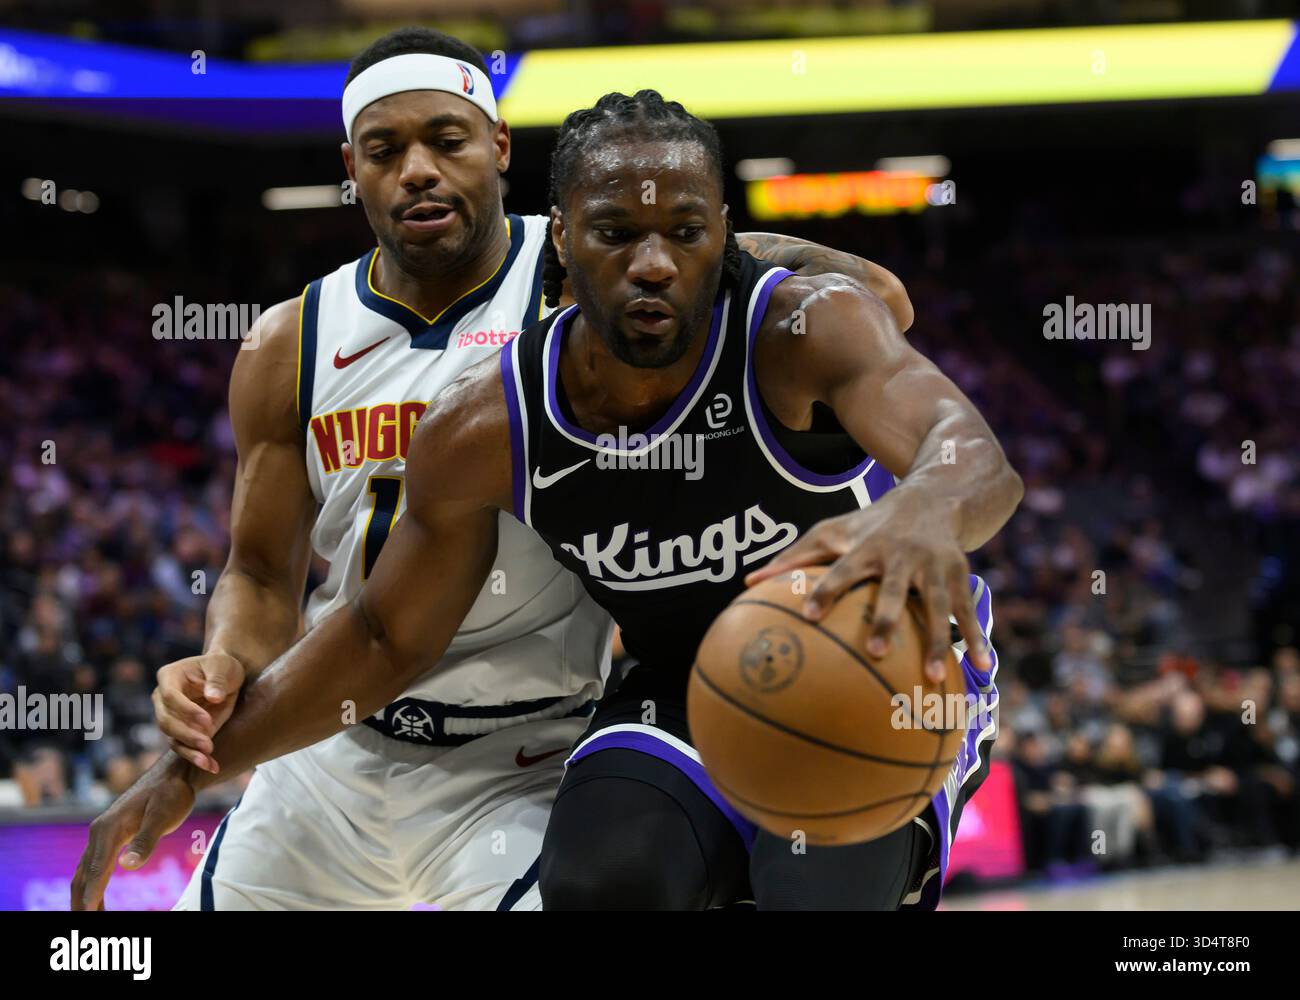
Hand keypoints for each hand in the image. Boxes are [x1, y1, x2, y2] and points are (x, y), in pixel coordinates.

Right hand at [70, 754, 196, 910]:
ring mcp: (102, 835)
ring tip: (88, 918)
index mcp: (108, 829)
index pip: (96, 868)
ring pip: (86, 872)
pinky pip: (95, 866)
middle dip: (80, 901)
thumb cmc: (171, 795)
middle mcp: (99, 832)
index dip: (91, 893)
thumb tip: (127, 865)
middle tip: (82, 923)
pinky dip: (93, 885)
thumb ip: (145, 841)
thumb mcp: (162, 817)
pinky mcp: (110, 838)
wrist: (173, 776)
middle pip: (83, 874)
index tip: (87, 914)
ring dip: (84, 896)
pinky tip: (97, 900)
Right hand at [152, 651, 245, 773]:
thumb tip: (213, 698)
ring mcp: (169, 717)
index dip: (186, 710)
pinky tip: (212, 766)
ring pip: (172, 738)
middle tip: (207, 745)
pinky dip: (196, 758)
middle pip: (166, 721)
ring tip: (207, 761)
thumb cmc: (222, 666)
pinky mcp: (181, 731)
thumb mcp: (223, 667)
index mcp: (169, 677)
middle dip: (186, 735)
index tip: (207, 720)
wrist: (225, 677)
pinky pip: (183, 747)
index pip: (170, 696)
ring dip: (189, 751)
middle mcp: (162, 699)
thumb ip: (217, 681)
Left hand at [745, 491, 990, 681]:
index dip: (825, 590)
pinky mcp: (960, 576)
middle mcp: (902, 557)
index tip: (808, 615)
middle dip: (886, 618)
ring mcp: (934, 567)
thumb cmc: (870, 524)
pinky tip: (983, 670)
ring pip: (938, 607)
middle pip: (893, 591)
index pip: (841, 570)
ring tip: (933, 676)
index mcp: (867, 548)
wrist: (934, 496)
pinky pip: (968, 612)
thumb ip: (793, 558)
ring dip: (937, 640)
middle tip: (875, 651)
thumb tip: (746, 582)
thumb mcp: (832, 531)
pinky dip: (978, 639)